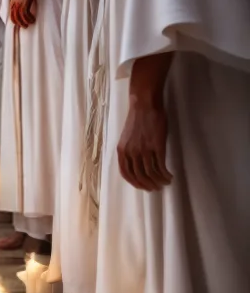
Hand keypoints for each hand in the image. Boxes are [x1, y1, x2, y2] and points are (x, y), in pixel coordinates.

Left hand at [9, 0, 36, 26]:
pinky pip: (26, 14)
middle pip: (15, 18)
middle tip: (26, 26)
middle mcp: (14, 4)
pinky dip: (29, 18)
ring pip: (21, 17)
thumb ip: (16, 2)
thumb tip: (18, 8)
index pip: (11, 15)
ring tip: (31, 22)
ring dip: (26, 22)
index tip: (20, 24)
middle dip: (20, 23)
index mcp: (11, 3)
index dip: (15, 21)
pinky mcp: (25, 4)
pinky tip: (33, 19)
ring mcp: (19, 4)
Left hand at [118, 54, 173, 190]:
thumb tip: (136, 165)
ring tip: (165, 182)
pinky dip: (166, 174)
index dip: (135, 183)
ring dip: (159, 181)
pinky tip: (170, 176)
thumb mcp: (127, 138)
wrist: (144, 105)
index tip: (143, 187)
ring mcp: (144, 150)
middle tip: (157, 187)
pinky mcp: (157, 146)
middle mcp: (131, 152)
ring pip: (151, 174)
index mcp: (122, 150)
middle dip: (149, 185)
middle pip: (140, 176)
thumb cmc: (137, 120)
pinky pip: (161, 167)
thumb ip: (129, 151)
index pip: (126, 173)